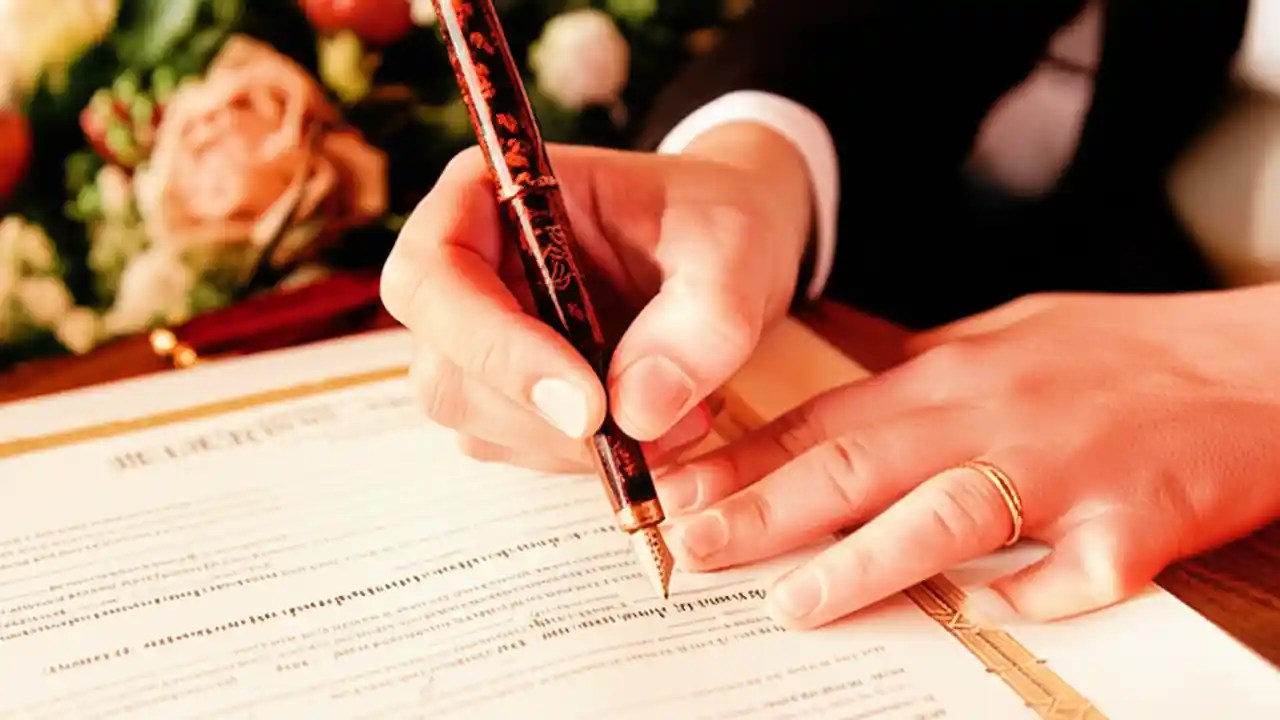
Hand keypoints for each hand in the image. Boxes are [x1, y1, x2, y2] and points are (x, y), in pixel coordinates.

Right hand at [380, 123, 813, 470]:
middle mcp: (464, 267)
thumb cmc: (716, 225)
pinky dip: (587, 457)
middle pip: (445, 368)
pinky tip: (654, 430)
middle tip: (653, 425)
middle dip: (544, 415)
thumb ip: (701, 323)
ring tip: (680, 419)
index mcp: (488, 194)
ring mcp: (477, 337)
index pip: (432, 276)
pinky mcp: (506, 393)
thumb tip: (635, 411)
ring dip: (576, 445)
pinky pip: (519, 448)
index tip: (587, 402)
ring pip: (479, 423)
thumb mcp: (735, 254)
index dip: (494, 347)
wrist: (728, 252)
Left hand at [657, 287, 1279, 627]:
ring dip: (863, 559)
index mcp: (955, 372)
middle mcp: (996, 414)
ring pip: (946, 513)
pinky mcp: (1137, 521)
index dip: (746, 458)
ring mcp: (1065, 468)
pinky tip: (991, 621)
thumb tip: (853, 408)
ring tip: (793, 601)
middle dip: (766, 508)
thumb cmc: (1126, 351)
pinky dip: (1032, 602)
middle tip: (692, 544)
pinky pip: (1073, 575)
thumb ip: (926, 375)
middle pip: (860, 461)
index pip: (827, 417)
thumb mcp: (1009, 337)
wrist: (1258, 359)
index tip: (679, 490)